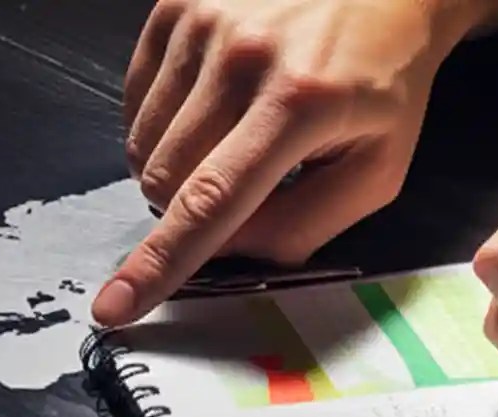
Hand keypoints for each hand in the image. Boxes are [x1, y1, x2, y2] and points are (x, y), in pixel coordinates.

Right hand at [91, 0, 487, 326]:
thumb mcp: (373, 173)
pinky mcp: (177, 3)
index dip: (159, 264)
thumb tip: (223, 251)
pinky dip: (162, 122)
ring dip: (174, 165)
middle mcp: (242, 56)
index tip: (114, 306)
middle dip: (187, 207)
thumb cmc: (382, 84)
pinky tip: (210, 106)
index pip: (210, 203)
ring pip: (141, 144)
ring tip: (230, 137)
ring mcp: (203, 22)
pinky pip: (134, 99)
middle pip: (164, 179)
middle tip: (239, 184)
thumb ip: (301, 229)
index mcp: (299, 104)